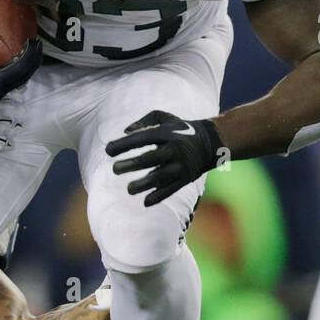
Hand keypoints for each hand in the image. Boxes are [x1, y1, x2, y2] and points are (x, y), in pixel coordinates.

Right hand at [0, 2, 41, 111]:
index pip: (20, 69)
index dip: (31, 56)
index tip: (36, 41)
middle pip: (21, 78)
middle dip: (30, 62)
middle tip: (36, 46)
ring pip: (12, 85)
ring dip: (20, 71)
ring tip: (24, 55)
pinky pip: (3, 89)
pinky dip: (9, 77)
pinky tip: (7, 67)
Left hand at [105, 110, 224, 205]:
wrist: (211, 142)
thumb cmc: (180, 128)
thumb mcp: (164, 118)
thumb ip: (143, 122)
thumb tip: (124, 132)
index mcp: (166, 133)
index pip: (142, 138)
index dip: (124, 144)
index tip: (108, 150)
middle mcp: (174, 149)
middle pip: (151, 158)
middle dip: (132, 164)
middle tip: (114, 169)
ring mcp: (181, 165)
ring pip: (161, 177)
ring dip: (144, 184)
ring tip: (129, 189)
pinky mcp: (186, 178)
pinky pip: (171, 189)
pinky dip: (159, 196)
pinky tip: (145, 202)